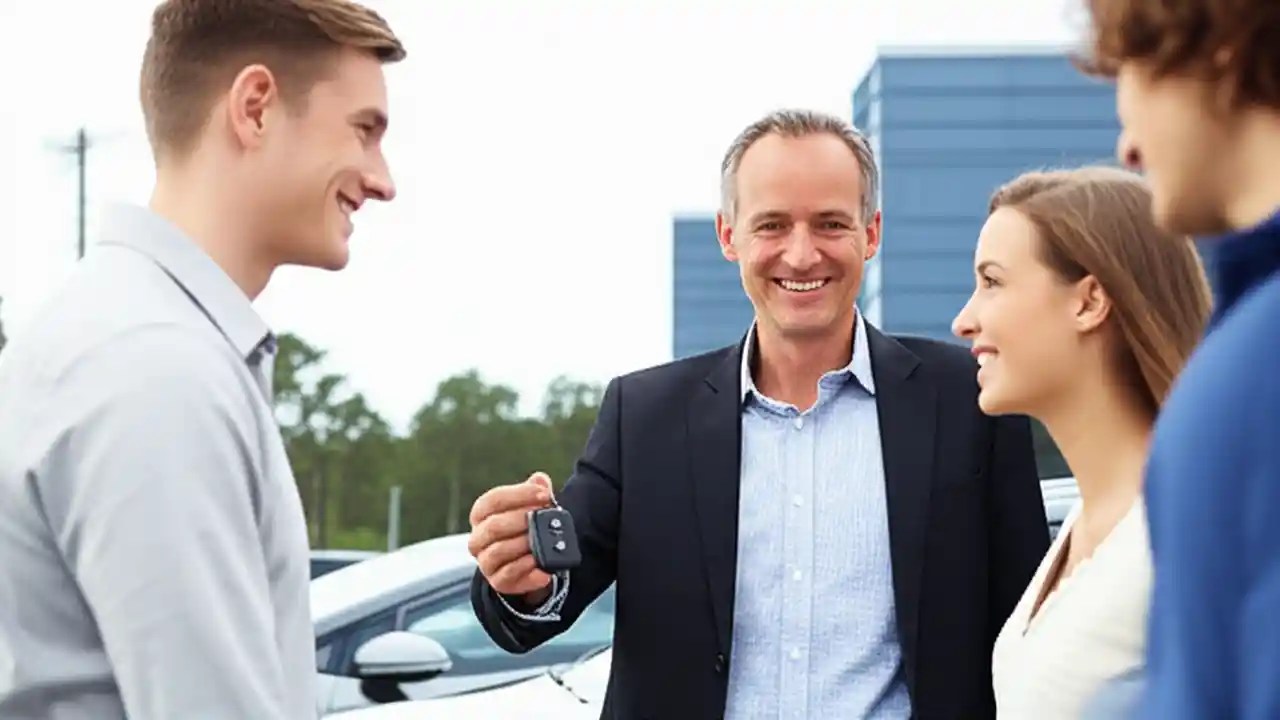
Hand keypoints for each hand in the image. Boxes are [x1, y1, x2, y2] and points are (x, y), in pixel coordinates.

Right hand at [469, 472, 555, 598]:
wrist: (526, 560)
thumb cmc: (524, 527)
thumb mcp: (529, 506)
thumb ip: (535, 491)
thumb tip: (540, 480)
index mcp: (481, 514)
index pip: (494, 500)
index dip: (520, 495)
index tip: (545, 495)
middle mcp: (477, 538)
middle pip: (494, 526)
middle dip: (522, 520)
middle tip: (545, 517)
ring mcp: (485, 561)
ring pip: (499, 551)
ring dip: (524, 543)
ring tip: (543, 539)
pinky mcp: (497, 581)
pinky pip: (508, 575)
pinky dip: (527, 568)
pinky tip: (541, 563)